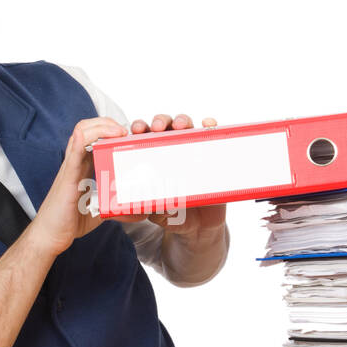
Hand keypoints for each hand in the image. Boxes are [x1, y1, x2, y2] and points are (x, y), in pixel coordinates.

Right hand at [28, 116, 127, 256]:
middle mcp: (77, 162)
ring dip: (101, 127)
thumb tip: (141, 211)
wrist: (51, 235)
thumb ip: (118, 207)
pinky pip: (73, 152)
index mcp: (84, 166)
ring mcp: (71, 166)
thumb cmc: (71, 221)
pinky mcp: (67, 176)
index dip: (112, 130)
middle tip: (127, 131)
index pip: (95, 137)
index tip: (130, 136)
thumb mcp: (100, 210)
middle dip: (109, 123)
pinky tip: (88, 135)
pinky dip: (82, 140)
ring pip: (81, 133)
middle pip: (89, 129)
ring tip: (119, 131)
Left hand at [127, 112, 224, 238]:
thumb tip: (149, 205)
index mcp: (153, 158)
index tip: (136, 131)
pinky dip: (210, 126)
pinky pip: (210, 136)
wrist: (199, 225)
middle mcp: (171, 150)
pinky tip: (208, 124)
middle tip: (158, 127)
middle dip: (160, 121)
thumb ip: (151, 209)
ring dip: (183, 120)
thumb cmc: (173, 212)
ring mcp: (191, 151)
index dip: (140, 129)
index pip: (144, 137)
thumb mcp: (158, 212)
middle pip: (165, 127)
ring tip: (181, 126)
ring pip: (187, 127)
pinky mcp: (210, 155)